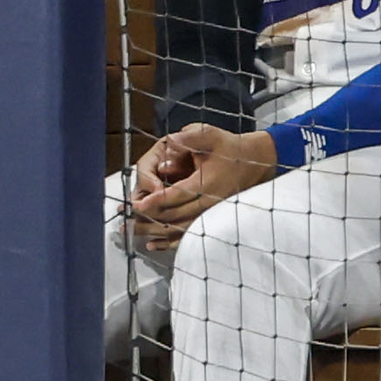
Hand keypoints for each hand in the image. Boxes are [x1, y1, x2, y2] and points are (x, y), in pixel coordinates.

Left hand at [129, 125, 278, 250]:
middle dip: (148, 219)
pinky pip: (188, 235)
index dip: (156, 200)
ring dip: (153, 232)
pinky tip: (152, 245)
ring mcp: (211, 213)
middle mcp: (209, 201)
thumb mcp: (212, 136)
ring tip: (132, 232)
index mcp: (207, 182)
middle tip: (126, 220)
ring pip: (178, 229)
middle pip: (174, 216)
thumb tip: (171, 140)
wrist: (254, 163)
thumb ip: (191, 138)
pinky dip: (168, 242)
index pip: (177, 195)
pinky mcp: (212, 219)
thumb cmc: (230, 148)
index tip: (138, 204)